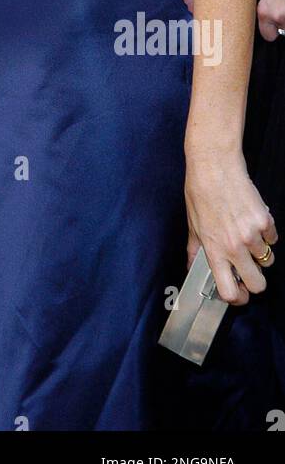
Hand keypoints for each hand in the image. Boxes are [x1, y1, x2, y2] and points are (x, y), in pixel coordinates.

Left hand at [185, 150, 276, 303]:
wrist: (215, 165)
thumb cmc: (200, 191)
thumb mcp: (193, 224)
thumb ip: (194, 250)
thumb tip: (191, 265)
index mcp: (214, 250)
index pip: (229, 291)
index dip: (237, 297)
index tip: (238, 293)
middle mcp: (234, 246)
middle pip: (258, 284)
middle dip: (255, 281)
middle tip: (248, 269)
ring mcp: (252, 234)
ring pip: (268, 261)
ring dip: (260, 254)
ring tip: (247, 236)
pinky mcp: (265, 220)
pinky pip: (273, 239)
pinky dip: (266, 235)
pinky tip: (252, 222)